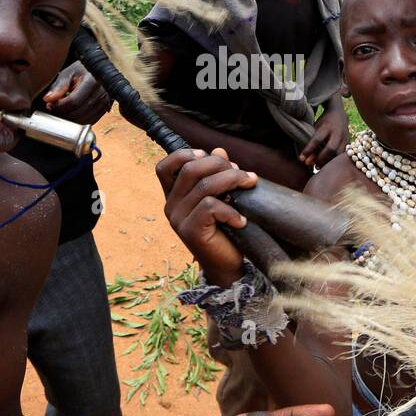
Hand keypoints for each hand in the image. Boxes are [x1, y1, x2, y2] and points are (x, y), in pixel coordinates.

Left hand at [43, 61, 111, 123]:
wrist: (95, 72)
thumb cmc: (81, 71)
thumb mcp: (67, 74)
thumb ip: (58, 86)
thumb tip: (48, 99)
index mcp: (92, 81)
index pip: (74, 101)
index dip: (59, 106)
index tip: (50, 105)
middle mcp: (102, 93)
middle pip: (79, 113)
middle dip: (62, 114)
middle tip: (53, 109)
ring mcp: (104, 103)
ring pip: (84, 120)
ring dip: (69, 120)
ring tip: (61, 111)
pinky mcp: (104, 110)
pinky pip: (89, 122)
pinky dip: (78, 121)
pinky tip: (71, 113)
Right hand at [156, 147, 256, 283]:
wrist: (228, 266)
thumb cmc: (225, 229)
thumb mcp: (222, 196)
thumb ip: (217, 174)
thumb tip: (219, 150)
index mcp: (174, 195)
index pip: (164, 167)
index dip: (185, 155)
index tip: (209, 156)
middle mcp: (170, 206)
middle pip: (191, 169)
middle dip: (221, 165)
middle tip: (244, 174)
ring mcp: (178, 219)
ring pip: (204, 186)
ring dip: (233, 181)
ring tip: (250, 185)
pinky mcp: (189, 232)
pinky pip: (210, 207)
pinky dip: (231, 210)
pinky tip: (241, 220)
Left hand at [299, 104, 348, 168]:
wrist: (339, 114)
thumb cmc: (324, 122)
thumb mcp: (316, 127)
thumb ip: (312, 140)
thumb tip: (305, 159)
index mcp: (327, 126)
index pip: (317, 139)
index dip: (308, 150)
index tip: (301, 158)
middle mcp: (338, 132)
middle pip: (331, 148)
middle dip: (320, 158)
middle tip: (311, 164)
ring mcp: (345, 138)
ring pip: (338, 154)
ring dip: (328, 162)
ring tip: (318, 167)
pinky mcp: (349, 143)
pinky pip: (342, 155)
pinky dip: (334, 161)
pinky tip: (326, 165)